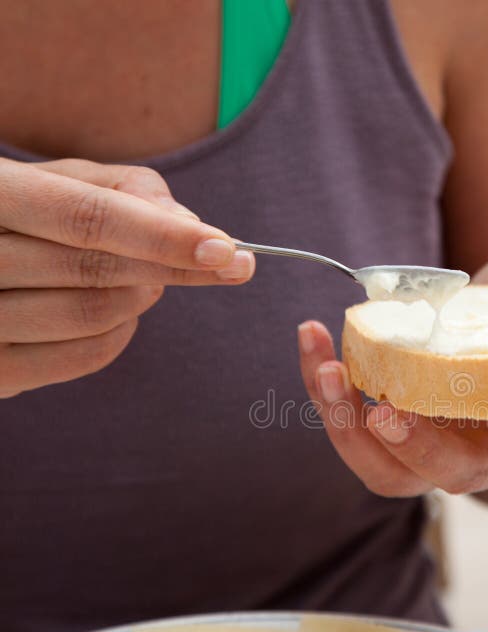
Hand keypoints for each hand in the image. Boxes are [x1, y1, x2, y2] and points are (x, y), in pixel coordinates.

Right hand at [0, 157, 254, 397]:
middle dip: (170, 267)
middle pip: (97, 271)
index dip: (163, 237)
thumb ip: (123, 189)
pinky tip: (124, 311)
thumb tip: (188, 220)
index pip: (86, 219)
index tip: (227, 250)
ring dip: (144, 295)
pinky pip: (85, 356)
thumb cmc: (21, 214)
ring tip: (146, 277)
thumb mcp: (59, 180)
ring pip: (95, 315)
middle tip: (215, 259)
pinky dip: (124, 332)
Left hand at [298, 252, 487, 496]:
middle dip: (416, 449)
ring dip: (348, 428)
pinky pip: (350, 428)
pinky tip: (315, 340)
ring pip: (386, 468)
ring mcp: (425, 440)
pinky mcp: (382, 422)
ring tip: (330, 370)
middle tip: (384, 413)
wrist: (472, 306)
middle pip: (449, 472)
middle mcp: (475, 445)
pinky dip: (326, 391)